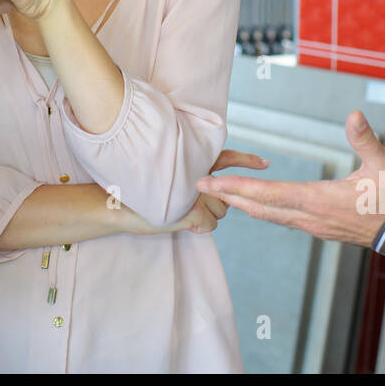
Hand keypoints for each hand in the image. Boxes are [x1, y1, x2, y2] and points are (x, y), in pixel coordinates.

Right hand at [124, 149, 269, 234]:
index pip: (225, 157)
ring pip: (220, 211)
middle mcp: (197, 173)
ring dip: (206, 217)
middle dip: (216, 205)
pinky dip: (198, 227)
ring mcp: (196, 191)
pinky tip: (184, 223)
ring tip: (183, 213)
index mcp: (192, 162)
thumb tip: (214, 194)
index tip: (265, 163)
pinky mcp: (193, 210)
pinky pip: (210, 224)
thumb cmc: (142, 195)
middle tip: (194, 206)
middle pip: (226, 195)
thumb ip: (193, 179)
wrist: (118, 206)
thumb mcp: (170, 181)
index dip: (246, 160)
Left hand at [194, 111, 384, 247]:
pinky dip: (261, 209)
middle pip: (259, 208)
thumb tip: (354, 115)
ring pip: (269, 216)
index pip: (268, 194)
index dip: (236, 187)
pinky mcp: (320, 228)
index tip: (210, 182)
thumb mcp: (384, 164)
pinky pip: (281, 219)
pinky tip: (254, 202)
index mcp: (319, 200)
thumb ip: (365, 139)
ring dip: (242, 203)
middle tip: (199, 186)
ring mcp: (314, 226)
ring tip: (219, 193)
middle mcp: (310, 217)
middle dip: (228, 196)